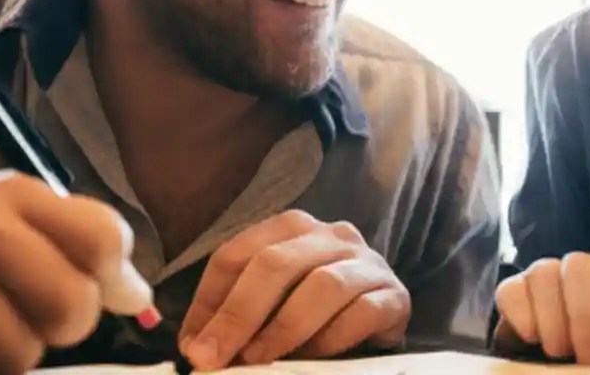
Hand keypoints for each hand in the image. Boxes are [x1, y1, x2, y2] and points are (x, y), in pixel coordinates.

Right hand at [0, 170, 148, 373]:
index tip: (84, 287)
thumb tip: (138, 298)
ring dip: (14, 361)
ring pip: (20, 353)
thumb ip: (99, 258)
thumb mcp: (43, 246)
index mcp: (14, 192)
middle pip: (70, 303)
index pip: (103, 241)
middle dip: (61, 328)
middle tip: (30, 321)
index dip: (106, 282)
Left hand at [178, 210, 408, 369]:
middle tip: (213, 358)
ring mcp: (367, 263)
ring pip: (323, 285)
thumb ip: (236, 315)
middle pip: (276, 263)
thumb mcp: (271, 304)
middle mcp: (331, 235)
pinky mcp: (395, 296)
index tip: (194, 345)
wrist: (381, 319)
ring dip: (284, 327)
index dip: (209, 300)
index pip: (237, 253)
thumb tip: (196, 346)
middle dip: (238, 314)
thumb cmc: (315, 310)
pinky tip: (312, 359)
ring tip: (259, 360)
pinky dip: (331, 339)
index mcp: (291, 229)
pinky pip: (362, 313)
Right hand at [493, 253, 589, 370]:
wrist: (587, 360)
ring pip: (543, 273)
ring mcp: (548, 273)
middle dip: (584, 320)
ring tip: (561, 354)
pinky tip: (535, 340)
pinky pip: (510, 290)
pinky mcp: (516, 289)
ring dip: (553, 321)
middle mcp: (586, 266)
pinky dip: (522, 318)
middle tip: (588, 358)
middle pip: (579, 267)